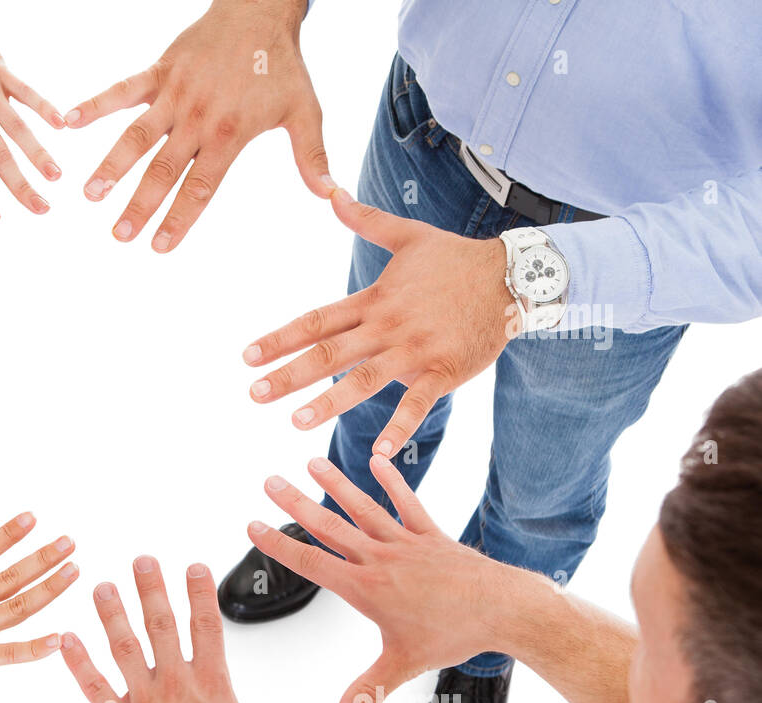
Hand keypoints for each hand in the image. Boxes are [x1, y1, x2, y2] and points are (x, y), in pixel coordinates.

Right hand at [0, 513, 78, 702]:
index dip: (8, 534)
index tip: (33, 517)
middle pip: (11, 576)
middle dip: (43, 557)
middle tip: (71, 541)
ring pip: (19, 607)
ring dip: (50, 588)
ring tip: (75, 571)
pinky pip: (11, 654)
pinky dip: (36, 648)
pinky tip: (62, 638)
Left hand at [61, 557, 342, 702]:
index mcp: (210, 684)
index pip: (207, 625)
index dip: (200, 593)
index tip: (193, 566)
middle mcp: (174, 683)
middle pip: (160, 624)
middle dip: (151, 589)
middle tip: (141, 560)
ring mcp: (142, 700)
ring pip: (122, 646)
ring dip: (111, 614)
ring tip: (102, 586)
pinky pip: (93, 686)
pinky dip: (77, 662)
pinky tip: (65, 639)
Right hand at [68, 0, 330, 252]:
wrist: (260, 10)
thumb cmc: (281, 66)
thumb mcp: (304, 111)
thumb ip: (311, 158)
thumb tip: (331, 197)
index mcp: (230, 133)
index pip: (200, 186)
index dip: (179, 218)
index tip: (158, 247)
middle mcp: (198, 117)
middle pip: (164, 169)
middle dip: (140, 205)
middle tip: (119, 236)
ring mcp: (175, 94)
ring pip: (137, 134)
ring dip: (111, 164)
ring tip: (88, 194)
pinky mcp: (160, 71)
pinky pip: (123, 88)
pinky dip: (95, 103)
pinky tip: (68, 121)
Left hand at [244, 189, 514, 454]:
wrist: (514, 276)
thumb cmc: (456, 259)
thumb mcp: (409, 235)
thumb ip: (366, 221)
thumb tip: (332, 194)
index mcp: (374, 300)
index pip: (317, 321)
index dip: (281, 338)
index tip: (247, 357)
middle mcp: (387, 326)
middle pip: (330, 353)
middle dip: (289, 375)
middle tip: (254, 394)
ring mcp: (415, 350)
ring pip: (366, 379)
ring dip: (331, 401)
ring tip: (296, 420)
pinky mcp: (444, 370)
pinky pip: (419, 402)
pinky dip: (400, 426)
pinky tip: (378, 451)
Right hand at [248, 453, 516, 702]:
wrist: (502, 608)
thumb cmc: (453, 635)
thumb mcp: (402, 666)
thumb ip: (366, 692)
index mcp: (366, 588)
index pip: (311, 563)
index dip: (278, 545)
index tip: (253, 526)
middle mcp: (380, 559)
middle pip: (329, 528)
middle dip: (295, 504)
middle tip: (269, 481)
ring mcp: (406, 543)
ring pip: (363, 510)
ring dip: (335, 485)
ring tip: (311, 462)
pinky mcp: (431, 535)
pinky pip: (407, 503)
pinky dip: (392, 482)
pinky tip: (376, 461)